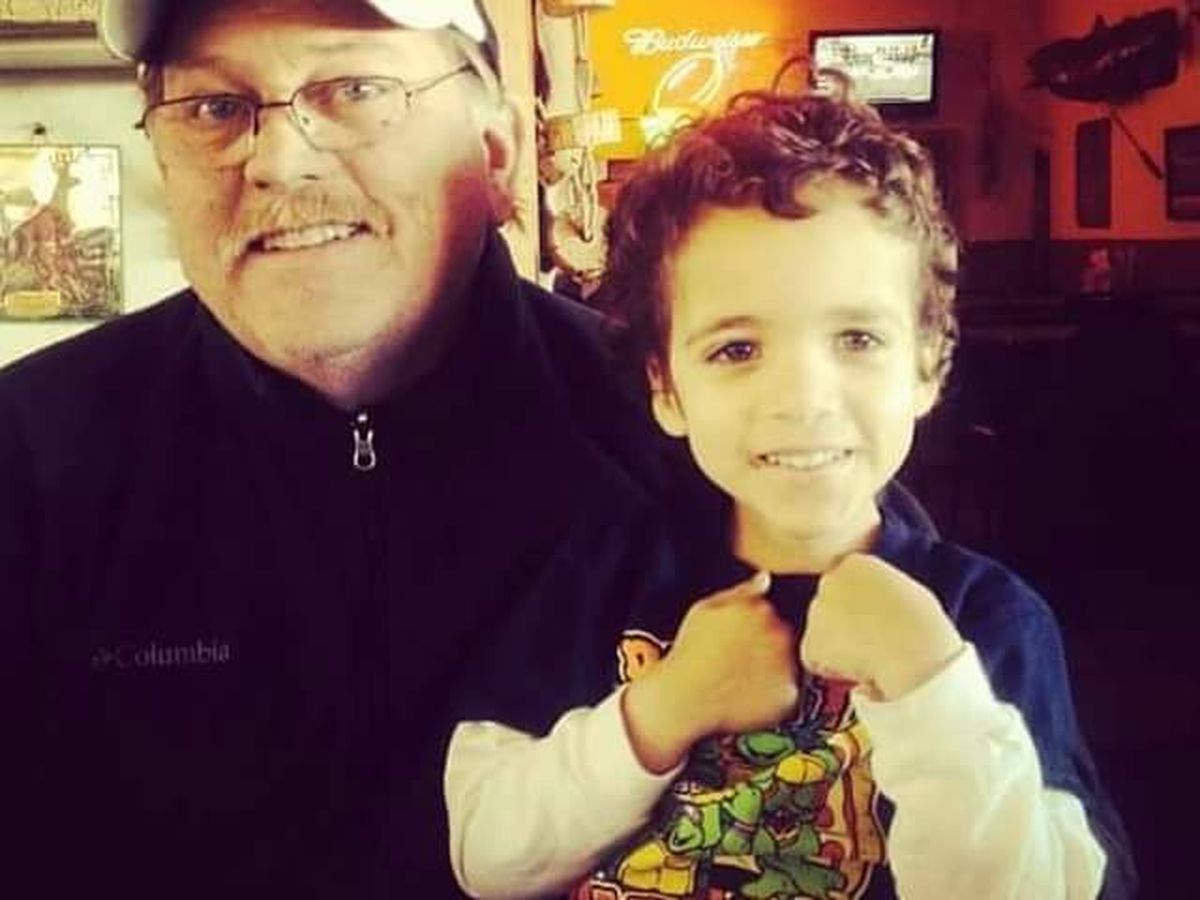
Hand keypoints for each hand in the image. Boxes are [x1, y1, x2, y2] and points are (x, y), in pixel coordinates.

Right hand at [623, 571, 798, 772]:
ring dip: (772, 670)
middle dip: (766, 647)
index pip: (770, 615)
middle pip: (783, 638)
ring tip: (740, 681)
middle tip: (737, 663)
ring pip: (787, 664)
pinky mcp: (789, 694)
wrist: (684, 698)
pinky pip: (787, 692)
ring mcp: (788, 665)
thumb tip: (766, 578)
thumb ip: (741, 591)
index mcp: (762, 609)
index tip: (734, 643)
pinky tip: (748, 697)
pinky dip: (773, 696)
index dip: (751, 630)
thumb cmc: (689, 653)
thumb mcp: (705, 609)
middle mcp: (781, 633)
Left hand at [800, 554, 963, 700]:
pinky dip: (833, 669)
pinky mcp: (810, 642)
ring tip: (871, 655)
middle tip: (870, 641)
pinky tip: (859, 667)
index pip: (844, 583)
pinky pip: (817, 660)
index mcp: (855, 563)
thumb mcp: (907, 591)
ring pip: (822, 634)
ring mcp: (817, 611)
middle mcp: (829, 581)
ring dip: (838, 646)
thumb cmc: (923, 625)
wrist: (915, 652)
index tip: (874, 620)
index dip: (859, 607)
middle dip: (842, 624)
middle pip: (829, 606)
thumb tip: (877, 602)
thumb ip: (881, 590)